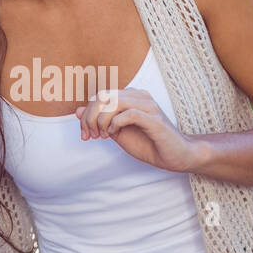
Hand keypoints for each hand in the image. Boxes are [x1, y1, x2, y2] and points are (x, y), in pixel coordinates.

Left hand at [74, 88, 204, 172]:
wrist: (175, 155)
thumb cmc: (148, 143)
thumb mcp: (117, 132)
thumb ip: (100, 121)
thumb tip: (77, 111)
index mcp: (130, 97)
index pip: (100, 96)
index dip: (87, 115)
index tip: (86, 134)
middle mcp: (139, 96)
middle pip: (103, 96)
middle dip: (91, 117)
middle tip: (92, 136)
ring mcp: (148, 106)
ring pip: (114, 102)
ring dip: (102, 121)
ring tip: (104, 135)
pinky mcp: (154, 119)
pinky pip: (129, 113)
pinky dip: (116, 123)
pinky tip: (114, 133)